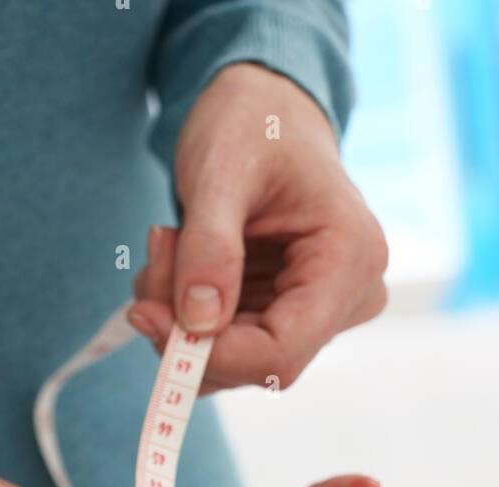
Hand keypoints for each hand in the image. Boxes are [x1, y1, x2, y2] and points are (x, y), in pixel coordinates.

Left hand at [128, 62, 387, 393]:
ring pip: (236, 358)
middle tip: (151, 262)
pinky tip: (180, 259)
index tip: (147, 317)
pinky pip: (230, 342)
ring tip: (165, 247)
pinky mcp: (292, 315)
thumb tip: (197, 324)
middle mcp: (350, 297)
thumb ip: (209, 246)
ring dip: (180, 318)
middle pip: (257, 362)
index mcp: (351, 259)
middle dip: (186, 328)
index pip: (281, 352)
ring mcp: (323, 312)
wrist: (267, 112)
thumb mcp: (221, 169)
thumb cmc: (253, 124)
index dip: (210, 353)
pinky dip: (189, 314)